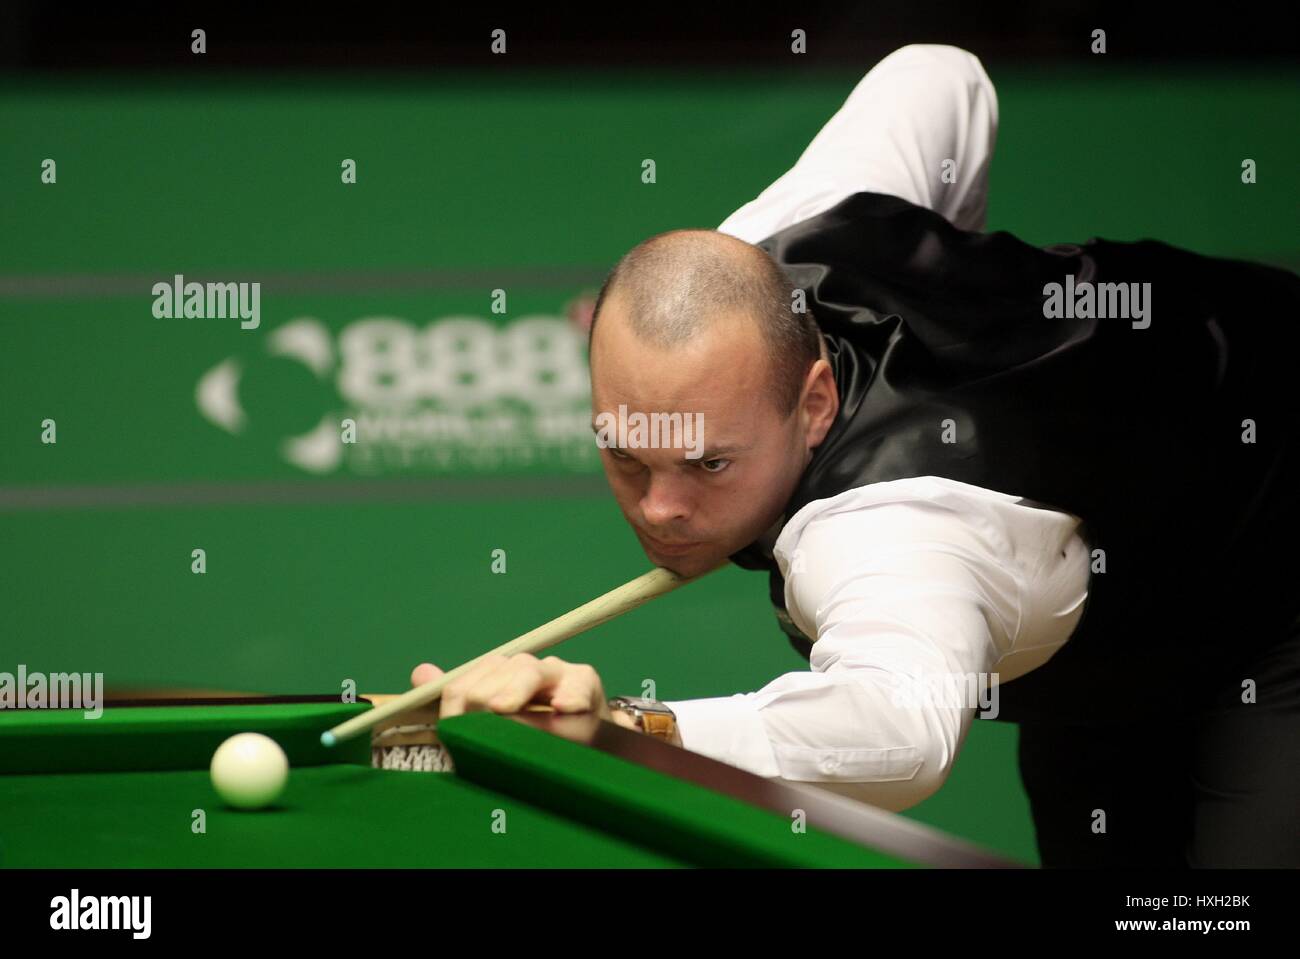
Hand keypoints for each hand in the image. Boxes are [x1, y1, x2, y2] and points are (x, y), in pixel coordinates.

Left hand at [410, 655, 620, 723]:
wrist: (584, 745)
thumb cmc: (531, 737)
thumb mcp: (490, 725)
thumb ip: (457, 702)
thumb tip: (420, 672)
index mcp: (499, 675)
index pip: (472, 678)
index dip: (459, 698)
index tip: (452, 726)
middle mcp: (525, 669)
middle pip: (500, 669)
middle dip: (484, 696)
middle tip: (477, 722)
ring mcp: (557, 674)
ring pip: (531, 670)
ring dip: (516, 689)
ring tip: (503, 709)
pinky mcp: (585, 683)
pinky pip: (579, 682)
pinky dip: (570, 694)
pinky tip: (562, 708)